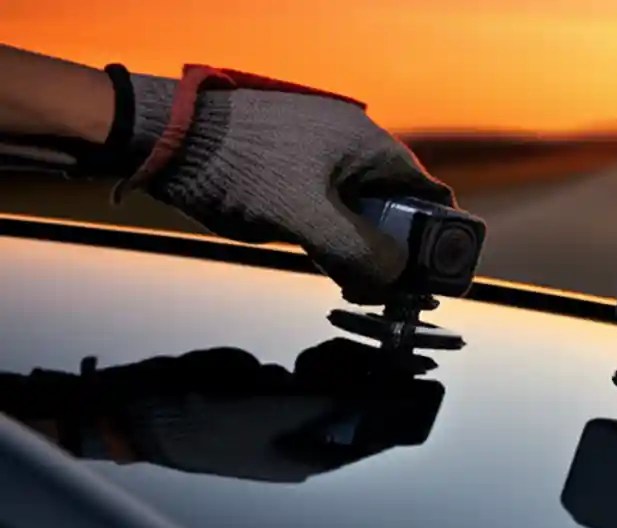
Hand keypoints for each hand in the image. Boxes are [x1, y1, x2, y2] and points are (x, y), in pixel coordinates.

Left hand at [124, 72, 454, 303]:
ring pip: (363, 210)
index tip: (431, 277)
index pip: (430, 195)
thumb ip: (357, 252)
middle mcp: (354, 147)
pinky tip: (318, 256)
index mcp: (370, 146)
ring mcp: (323, 156)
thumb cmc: (235, 167)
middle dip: (395, 250)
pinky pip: (331, 206)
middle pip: (399, 207)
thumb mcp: (305, 218)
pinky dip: (333, 234)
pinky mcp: (294, 168)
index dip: (439, 239)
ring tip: (347, 278)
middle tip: (382, 287)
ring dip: (361, 246)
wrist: (166, 139)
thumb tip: (394, 282)